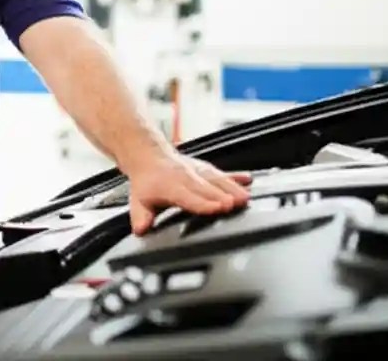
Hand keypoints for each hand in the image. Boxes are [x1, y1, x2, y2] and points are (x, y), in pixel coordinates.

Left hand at [125, 150, 252, 234]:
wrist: (149, 157)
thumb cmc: (147, 184)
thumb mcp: (138, 202)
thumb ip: (141, 217)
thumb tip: (140, 230)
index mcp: (170, 188)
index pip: (189, 198)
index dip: (203, 203)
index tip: (216, 208)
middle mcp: (187, 178)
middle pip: (208, 189)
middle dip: (222, 196)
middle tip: (237, 204)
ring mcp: (199, 173)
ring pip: (218, 180)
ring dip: (233, 188)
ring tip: (246, 197)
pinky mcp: (207, 170)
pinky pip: (223, 173)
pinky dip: (236, 176)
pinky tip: (248, 179)